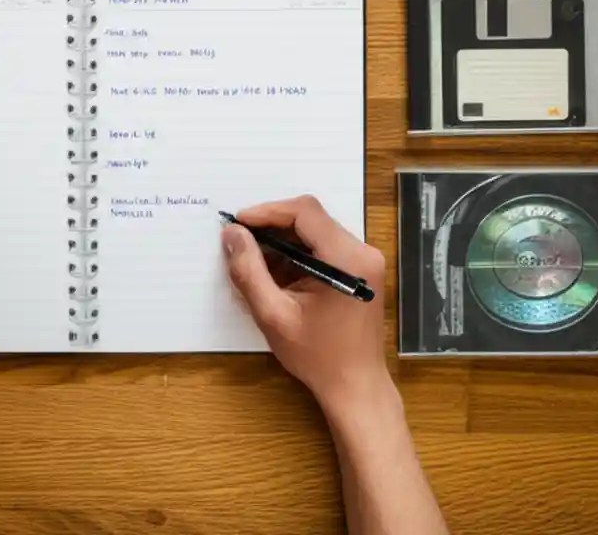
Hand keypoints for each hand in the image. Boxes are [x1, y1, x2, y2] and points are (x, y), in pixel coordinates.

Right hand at [221, 195, 389, 412]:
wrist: (356, 386)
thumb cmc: (317, 356)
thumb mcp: (274, 315)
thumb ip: (249, 271)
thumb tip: (232, 235)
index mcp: (347, 259)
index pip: (305, 212)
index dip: (268, 212)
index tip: (238, 224)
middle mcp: (362, 252)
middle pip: (311, 219)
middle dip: (272, 227)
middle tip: (241, 242)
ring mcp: (365, 261)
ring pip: (316, 232)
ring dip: (283, 242)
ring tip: (255, 261)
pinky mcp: (361, 272)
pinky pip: (325, 248)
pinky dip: (298, 255)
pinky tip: (277, 275)